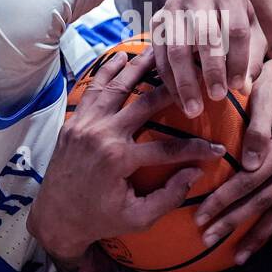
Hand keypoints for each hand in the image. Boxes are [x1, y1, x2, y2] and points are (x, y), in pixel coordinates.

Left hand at [28, 47, 226, 260]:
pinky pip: (92, 91)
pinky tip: (120, 57)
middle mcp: (102, 136)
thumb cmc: (99, 221)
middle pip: (144, 103)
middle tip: (192, 73)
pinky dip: (106, 73)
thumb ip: (168, 197)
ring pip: (115, 87)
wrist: (55, 218)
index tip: (217, 148)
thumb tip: (195, 173)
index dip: (196, 148)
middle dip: (171, 88)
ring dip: (137, 68)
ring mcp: (84, 126)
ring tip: (156, 50)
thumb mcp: (137, 218)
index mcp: (119, 160)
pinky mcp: (73, 123)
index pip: (168, 147)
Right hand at [151, 0, 266, 117]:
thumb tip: (244, 88)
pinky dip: (170, 82)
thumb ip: (252, 60)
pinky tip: (180, 101)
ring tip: (195, 109)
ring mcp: (173, 6)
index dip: (239, 60)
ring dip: (186, 81)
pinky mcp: (156, 22)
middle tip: (217, 97)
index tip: (238, 87)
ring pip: (178, 48)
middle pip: (206, 35)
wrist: (200, 3)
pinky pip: (160, 56)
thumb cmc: (232, 24)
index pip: (236, 29)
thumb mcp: (251, 35)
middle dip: (212, 70)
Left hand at [192, 32, 271, 263]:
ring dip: (259, 236)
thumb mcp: (267, 94)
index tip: (199, 218)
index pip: (248, 182)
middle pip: (262, 202)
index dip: (223, 202)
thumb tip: (249, 164)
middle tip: (207, 241)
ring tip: (239, 256)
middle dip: (234, 224)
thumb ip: (258, 130)